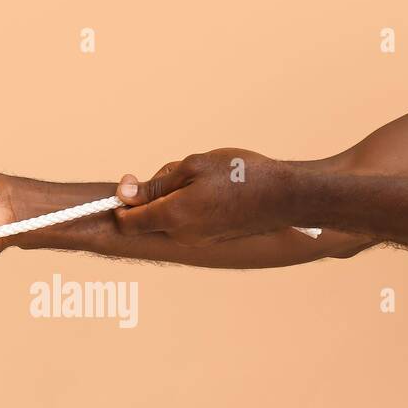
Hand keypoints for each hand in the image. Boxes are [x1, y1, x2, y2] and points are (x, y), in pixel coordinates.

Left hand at [113, 148, 294, 245]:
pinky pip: (187, 221)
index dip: (121, 203)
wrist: (286, 196)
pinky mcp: (211, 239)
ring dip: (174, 196)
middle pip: (148, 216)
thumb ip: (155, 184)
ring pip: (169, 216)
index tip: (132, 181)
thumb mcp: (192, 166)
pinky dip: (189, 205)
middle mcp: (182, 235)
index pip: (127, 223)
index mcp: (173, 216)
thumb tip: (124, 194)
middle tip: (180, 171)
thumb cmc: (240, 174)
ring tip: (205, 179)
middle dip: (155, 193)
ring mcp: (198, 240)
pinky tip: (214, 190)